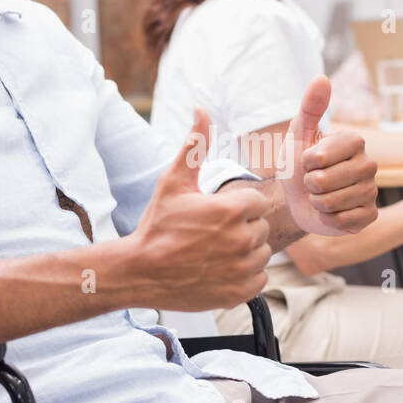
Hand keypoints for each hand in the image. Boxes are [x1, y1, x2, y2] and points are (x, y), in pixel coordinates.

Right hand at [130, 107, 272, 309]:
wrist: (140, 271)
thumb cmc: (157, 225)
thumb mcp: (174, 181)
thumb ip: (195, 145)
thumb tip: (201, 109)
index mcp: (233, 209)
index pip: (256, 202)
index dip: (236, 207)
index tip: (215, 214)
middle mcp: (242, 239)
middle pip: (260, 227)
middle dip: (241, 229)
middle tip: (211, 235)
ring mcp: (242, 268)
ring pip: (262, 253)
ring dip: (245, 253)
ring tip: (215, 253)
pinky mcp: (239, 292)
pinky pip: (260, 278)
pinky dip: (245, 276)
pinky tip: (221, 270)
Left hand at [279, 75, 378, 235]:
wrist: (298, 200)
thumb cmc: (298, 164)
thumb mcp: (298, 134)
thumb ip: (310, 107)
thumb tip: (321, 77)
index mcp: (355, 141)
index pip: (321, 156)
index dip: (306, 162)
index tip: (307, 161)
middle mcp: (369, 165)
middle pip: (325, 181)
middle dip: (309, 185)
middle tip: (313, 182)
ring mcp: (372, 192)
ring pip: (332, 203)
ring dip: (317, 203)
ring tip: (320, 196)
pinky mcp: (369, 216)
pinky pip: (343, 222)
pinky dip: (328, 220)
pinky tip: (331, 213)